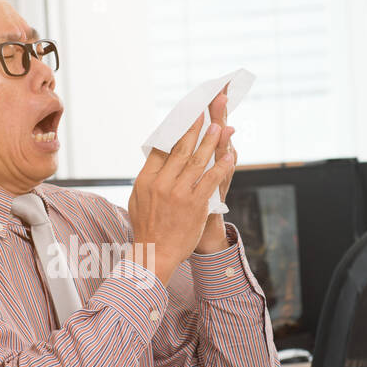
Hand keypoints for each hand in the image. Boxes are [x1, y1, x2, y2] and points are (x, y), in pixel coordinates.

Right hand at [129, 90, 233, 284]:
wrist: (155, 253)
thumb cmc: (147, 227)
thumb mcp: (137, 199)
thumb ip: (147, 177)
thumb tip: (155, 156)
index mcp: (145, 180)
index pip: (161, 148)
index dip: (174, 130)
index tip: (184, 117)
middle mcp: (161, 184)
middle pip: (180, 150)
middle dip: (195, 129)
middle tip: (205, 113)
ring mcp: (178, 194)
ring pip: (197, 161)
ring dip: (210, 142)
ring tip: (220, 127)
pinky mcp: (194, 205)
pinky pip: (210, 180)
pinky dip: (221, 166)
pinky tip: (229, 155)